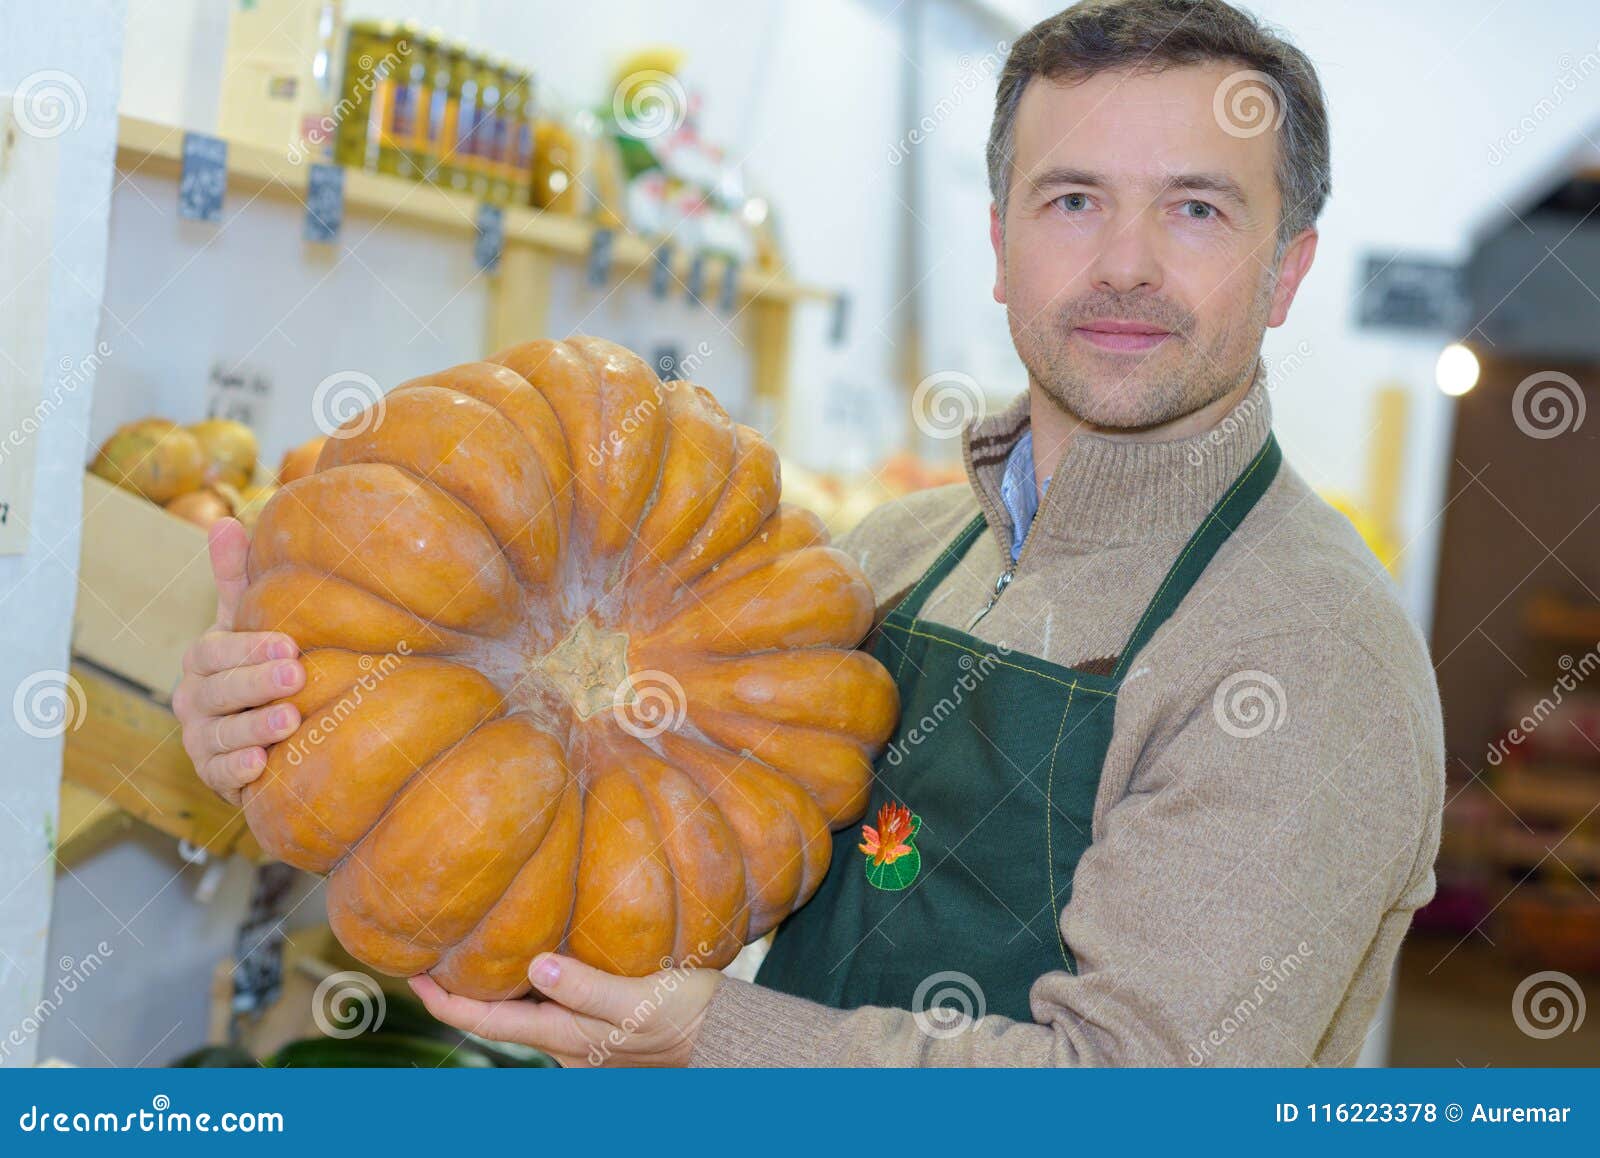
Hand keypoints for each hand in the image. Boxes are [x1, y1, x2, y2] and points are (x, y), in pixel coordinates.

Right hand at [172, 517, 303, 804]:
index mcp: (203, 661)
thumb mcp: (251, 621)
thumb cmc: (262, 663)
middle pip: (215, 692)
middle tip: (297, 676)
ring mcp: (202, 740)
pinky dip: (239, 770)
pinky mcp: (217, 777)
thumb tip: (225, 522)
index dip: (248, 649)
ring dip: (253, 728)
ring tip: (290, 720)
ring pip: (219, 735)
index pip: (213, 652)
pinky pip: (220, 775)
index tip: (290, 645)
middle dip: (255, 684)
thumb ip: (238, 579)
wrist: (274, 729)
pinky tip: (263, 765)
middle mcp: (194, 700)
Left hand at [409, 953, 721, 1067]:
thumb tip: (534, 965)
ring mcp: (583, 1038)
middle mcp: (565, 1044)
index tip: (413, 973)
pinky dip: (533, 978)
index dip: (445, 1001)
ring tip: (476, 940)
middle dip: (463, 987)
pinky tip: (538, 948)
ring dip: (496, 981)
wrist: (729, 1038)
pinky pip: (554, 1000)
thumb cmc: (687, 1018)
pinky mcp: (602, 1024)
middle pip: (498, 1016)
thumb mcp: (639, 1001)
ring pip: (525, 1008)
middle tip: (434, 948)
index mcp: (565, 1039)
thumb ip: (587, 987)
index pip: (487, 1023)